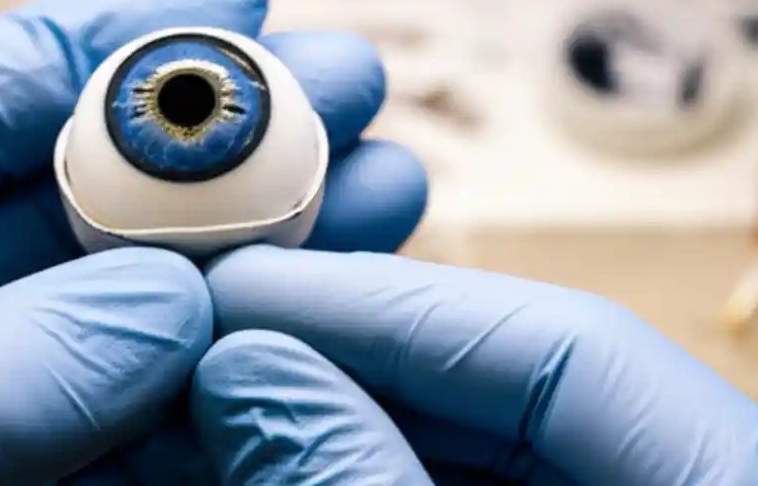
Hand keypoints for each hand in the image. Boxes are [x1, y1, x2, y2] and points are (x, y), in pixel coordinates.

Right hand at [191, 247, 757, 484]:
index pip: (562, 345)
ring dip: (310, 419)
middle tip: (198, 345)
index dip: (384, 301)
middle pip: (494, 384)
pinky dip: (331, 474)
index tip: (242, 290)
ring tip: (194, 407)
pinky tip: (241, 459)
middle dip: (328, 358)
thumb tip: (250, 376)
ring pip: (443, 444)